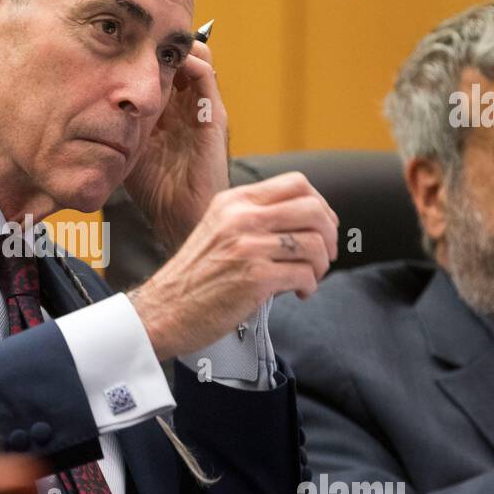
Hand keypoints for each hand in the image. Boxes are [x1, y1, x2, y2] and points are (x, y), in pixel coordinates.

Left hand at [122, 39, 228, 253]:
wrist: (182, 217)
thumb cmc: (154, 190)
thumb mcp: (126, 146)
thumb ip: (114, 124)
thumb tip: (80, 105)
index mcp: (170, 110)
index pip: (161, 67)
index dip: (142, 52)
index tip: (115, 41)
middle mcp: (188, 103)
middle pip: (179, 56)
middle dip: (156, 42)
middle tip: (129, 32)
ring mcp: (203, 106)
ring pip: (194, 56)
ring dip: (171, 46)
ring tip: (145, 42)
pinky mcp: (214, 114)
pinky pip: (204, 72)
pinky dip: (185, 59)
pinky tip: (159, 62)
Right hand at [128, 172, 337, 360]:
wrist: (164, 310)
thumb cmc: (193, 277)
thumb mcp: (218, 229)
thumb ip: (253, 218)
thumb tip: (304, 221)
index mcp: (234, 201)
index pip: (296, 183)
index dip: (320, 204)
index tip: (321, 226)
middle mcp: (242, 218)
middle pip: (313, 210)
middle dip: (329, 235)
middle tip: (324, 255)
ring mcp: (249, 247)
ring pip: (314, 244)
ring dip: (320, 266)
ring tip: (308, 278)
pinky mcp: (255, 278)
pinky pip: (304, 275)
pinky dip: (309, 286)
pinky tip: (297, 292)